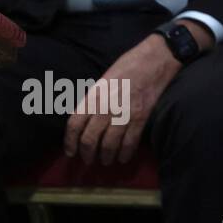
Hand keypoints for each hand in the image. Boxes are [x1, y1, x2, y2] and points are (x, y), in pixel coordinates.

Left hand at [63, 33, 179, 165]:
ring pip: (109, 144)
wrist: (153, 61)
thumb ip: (93, 100)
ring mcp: (123, 113)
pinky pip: (130, 142)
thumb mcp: (102, 81)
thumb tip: (84, 119)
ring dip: (105, 157)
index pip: (75, 124)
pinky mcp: (140, 118)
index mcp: (93, 95)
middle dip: (86, 153)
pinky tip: (122, 158)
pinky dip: (125, 154)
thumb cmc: (125, 67)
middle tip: (87, 161)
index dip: (70, 141)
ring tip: (105, 161)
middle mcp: (105, 106)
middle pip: (89, 138)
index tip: (69, 152)